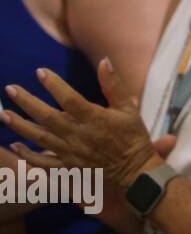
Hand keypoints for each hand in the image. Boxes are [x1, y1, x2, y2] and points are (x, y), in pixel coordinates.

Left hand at [2, 59, 158, 191]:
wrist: (135, 172)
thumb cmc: (133, 138)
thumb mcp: (129, 109)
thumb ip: (114, 85)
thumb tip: (104, 61)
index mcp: (96, 119)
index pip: (70, 99)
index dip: (54, 85)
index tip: (39, 72)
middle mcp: (80, 136)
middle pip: (47, 117)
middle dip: (27, 102)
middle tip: (10, 89)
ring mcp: (71, 153)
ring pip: (40, 138)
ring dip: (20, 125)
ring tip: (5, 113)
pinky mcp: (68, 167)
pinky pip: (43, 162)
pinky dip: (27, 155)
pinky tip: (15, 145)